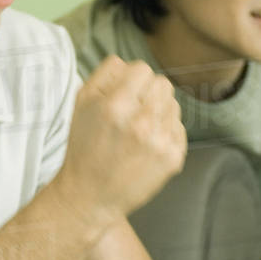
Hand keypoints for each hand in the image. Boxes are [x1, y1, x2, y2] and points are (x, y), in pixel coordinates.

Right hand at [58, 56, 186, 220]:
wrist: (90, 196)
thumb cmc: (84, 146)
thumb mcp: (81, 104)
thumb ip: (105, 74)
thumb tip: (128, 63)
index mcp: (115, 106)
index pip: (143, 69)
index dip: (132, 79)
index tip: (124, 93)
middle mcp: (140, 123)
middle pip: (163, 84)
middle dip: (148, 93)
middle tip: (132, 111)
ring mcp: (160, 142)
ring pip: (173, 104)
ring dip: (158, 111)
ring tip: (138, 130)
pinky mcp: (173, 159)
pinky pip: (179, 128)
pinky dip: (165, 133)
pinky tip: (146, 145)